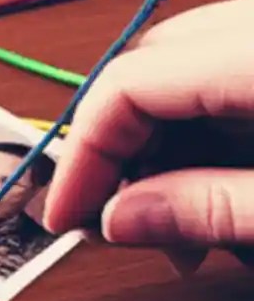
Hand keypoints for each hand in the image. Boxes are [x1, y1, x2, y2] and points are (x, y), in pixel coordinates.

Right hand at [43, 0, 253, 272]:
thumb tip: (115, 221)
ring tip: (195, 231)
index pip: (126, 83)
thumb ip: (211, 209)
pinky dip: (218, 138)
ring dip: (173, 152)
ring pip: (189, 74)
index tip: (68, 216)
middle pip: (149, 69)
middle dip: (122, 151)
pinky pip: (232, 77)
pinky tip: (232, 193)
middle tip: (120, 224)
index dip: (83, 154)